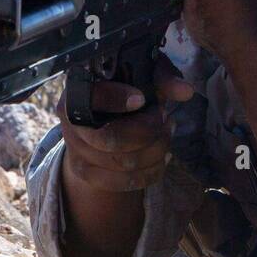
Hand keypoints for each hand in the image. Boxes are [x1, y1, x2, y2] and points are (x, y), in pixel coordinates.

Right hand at [58, 54, 191, 193]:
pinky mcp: (85, 172)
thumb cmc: (128, 88)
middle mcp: (70, 119)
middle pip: (110, 139)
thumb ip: (163, 78)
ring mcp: (75, 149)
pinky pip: (123, 182)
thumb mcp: (145, 74)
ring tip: (168, 132)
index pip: (90, 97)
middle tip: (165, 117)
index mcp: (78, 88)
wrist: (105, 116)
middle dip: (147, 131)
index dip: (116, 99)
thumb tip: (186, 91)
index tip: (141, 99)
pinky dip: (151, 171)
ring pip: (122, 163)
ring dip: (155, 150)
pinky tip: (164, 157)